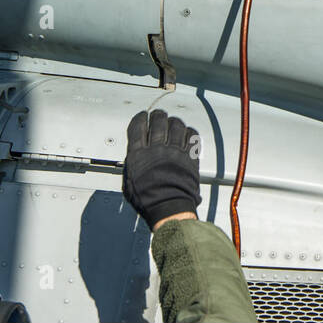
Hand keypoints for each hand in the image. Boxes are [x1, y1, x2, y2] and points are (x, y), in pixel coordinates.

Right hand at [122, 110, 201, 230]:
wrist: (169, 207)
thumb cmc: (148, 200)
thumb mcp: (130, 182)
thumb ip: (134, 164)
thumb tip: (136, 155)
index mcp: (139, 155)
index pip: (137, 128)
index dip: (140, 118)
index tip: (142, 116)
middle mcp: (156, 149)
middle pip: (158, 122)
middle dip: (158, 115)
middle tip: (159, 115)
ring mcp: (175, 151)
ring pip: (176, 126)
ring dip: (174, 121)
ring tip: (173, 121)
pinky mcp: (190, 156)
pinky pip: (192, 136)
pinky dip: (189, 131)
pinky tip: (187, 132)